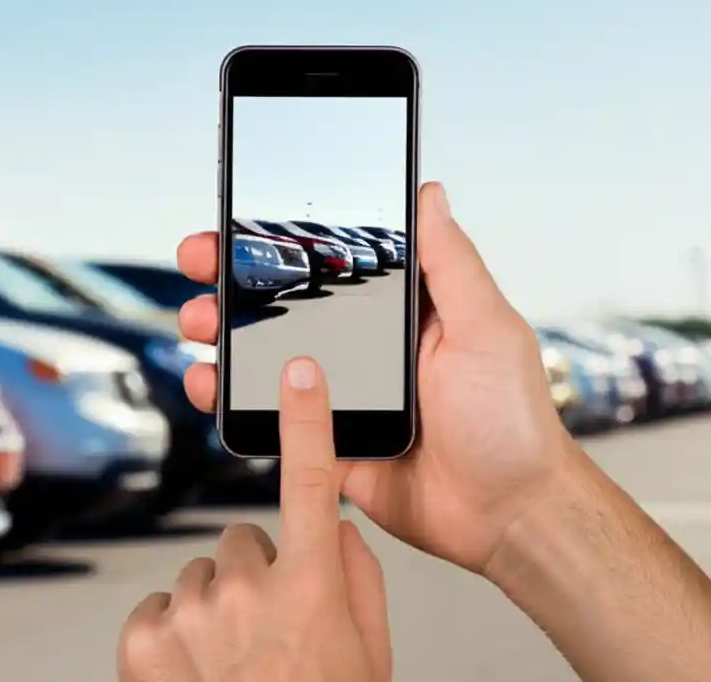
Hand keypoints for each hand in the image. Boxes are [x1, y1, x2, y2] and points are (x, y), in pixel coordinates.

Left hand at [118, 358, 390, 681]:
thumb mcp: (366, 654)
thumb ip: (356, 581)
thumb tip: (339, 530)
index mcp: (313, 588)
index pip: (313, 485)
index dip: (307, 421)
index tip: (299, 372)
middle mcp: (250, 589)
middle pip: (242, 541)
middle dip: (254, 574)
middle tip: (267, 630)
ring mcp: (192, 613)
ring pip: (199, 578)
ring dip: (212, 608)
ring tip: (232, 663)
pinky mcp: (145, 639)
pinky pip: (157, 609)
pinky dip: (172, 635)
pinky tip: (195, 672)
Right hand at [176, 182, 579, 573]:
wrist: (507, 515)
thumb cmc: (512, 422)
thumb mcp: (485, 329)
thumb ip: (450, 264)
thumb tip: (428, 194)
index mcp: (401, 313)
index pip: (332, 262)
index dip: (284, 241)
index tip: (241, 221)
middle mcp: (365, 348)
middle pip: (286, 304)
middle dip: (234, 279)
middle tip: (200, 261)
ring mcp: (340, 395)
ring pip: (265, 357)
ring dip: (222, 335)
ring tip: (198, 325)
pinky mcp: (324, 442)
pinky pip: (266, 417)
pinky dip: (229, 400)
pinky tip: (208, 384)